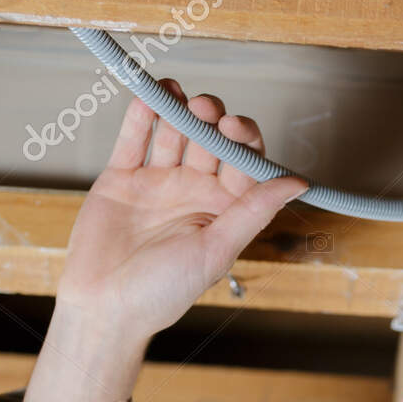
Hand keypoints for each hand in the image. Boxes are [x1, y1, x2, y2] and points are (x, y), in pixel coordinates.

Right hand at [24, 82, 306, 401]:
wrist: (104, 307)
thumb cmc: (162, 292)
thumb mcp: (216, 250)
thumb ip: (253, 211)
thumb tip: (298, 182)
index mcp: (223, 211)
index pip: (242, 163)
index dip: (243, 141)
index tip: (236, 128)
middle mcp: (193, 193)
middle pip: (209, 140)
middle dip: (211, 120)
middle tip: (206, 111)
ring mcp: (157, 183)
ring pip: (173, 133)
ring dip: (179, 110)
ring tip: (179, 94)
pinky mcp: (121, 179)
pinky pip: (134, 139)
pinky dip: (142, 115)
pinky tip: (151, 95)